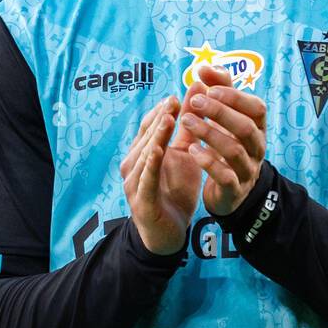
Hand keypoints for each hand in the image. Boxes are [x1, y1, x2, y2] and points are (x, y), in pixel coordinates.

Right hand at [120, 94, 201, 254]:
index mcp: (143, 152)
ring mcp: (133, 182)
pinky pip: (145, 178)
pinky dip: (151, 164)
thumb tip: (194, 99)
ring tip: (168, 118)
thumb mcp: (185, 157)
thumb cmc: (174, 191)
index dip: (163, 110)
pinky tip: (158, 150)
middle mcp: (133, 164)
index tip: (178, 93)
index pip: (151, 126)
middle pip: (146, 136)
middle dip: (161, 116)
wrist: (169, 233)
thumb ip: (188, 130)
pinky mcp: (140, 200)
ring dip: (156, 135)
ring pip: (144, 154)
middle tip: (175, 99)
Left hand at [179, 64, 267, 216]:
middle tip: (195, 101)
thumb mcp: (227, 117)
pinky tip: (192, 149)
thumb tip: (205, 66)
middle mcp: (257, 148)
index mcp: (258, 128)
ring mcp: (247, 170)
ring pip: (234, 151)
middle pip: (246, 128)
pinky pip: (224, 176)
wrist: (231, 190)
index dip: (235, 97)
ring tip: (186, 120)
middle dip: (220, 112)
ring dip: (209, 133)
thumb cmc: (228, 143)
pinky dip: (208, 162)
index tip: (210, 87)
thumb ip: (218, 90)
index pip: (257, 108)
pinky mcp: (234, 189)